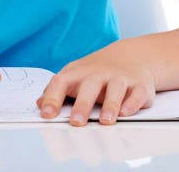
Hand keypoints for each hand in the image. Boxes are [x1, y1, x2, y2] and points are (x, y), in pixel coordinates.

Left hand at [36, 39, 156, 125]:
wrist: (130, 57)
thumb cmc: (96, 72)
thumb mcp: (74, 76)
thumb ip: (56, 91)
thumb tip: (39, 104)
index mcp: (78, 73)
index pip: (61, 82)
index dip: (52, 98)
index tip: (46, 114)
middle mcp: (99, 74)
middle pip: (89, 86)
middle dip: (82, 104)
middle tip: (76, 122)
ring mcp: (120, 78)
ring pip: (115, 89)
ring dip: (110, 105)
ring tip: (105, 121)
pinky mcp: (139, 85)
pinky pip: (137, 93)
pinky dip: (133, 103)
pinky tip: (126, 113)